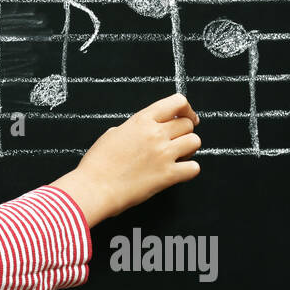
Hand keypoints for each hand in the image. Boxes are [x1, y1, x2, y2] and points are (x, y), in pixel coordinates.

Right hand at [50, 92, 200, 226]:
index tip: (186, 117)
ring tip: (177, 157)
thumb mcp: (113, 134)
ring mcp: (163, 154)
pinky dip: (189, 170)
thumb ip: (134, 128)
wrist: (94, 187)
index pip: (176, 102)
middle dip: (184, 132)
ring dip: (188, 149)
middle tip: (176, 142)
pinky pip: (194, 168)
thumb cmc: (98, 163)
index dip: (186, 109)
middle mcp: (155, 134)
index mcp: (141, 121)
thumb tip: (144, 130)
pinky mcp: (168, 175)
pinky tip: (178, 172)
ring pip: (195, 142)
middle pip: (188, 124)